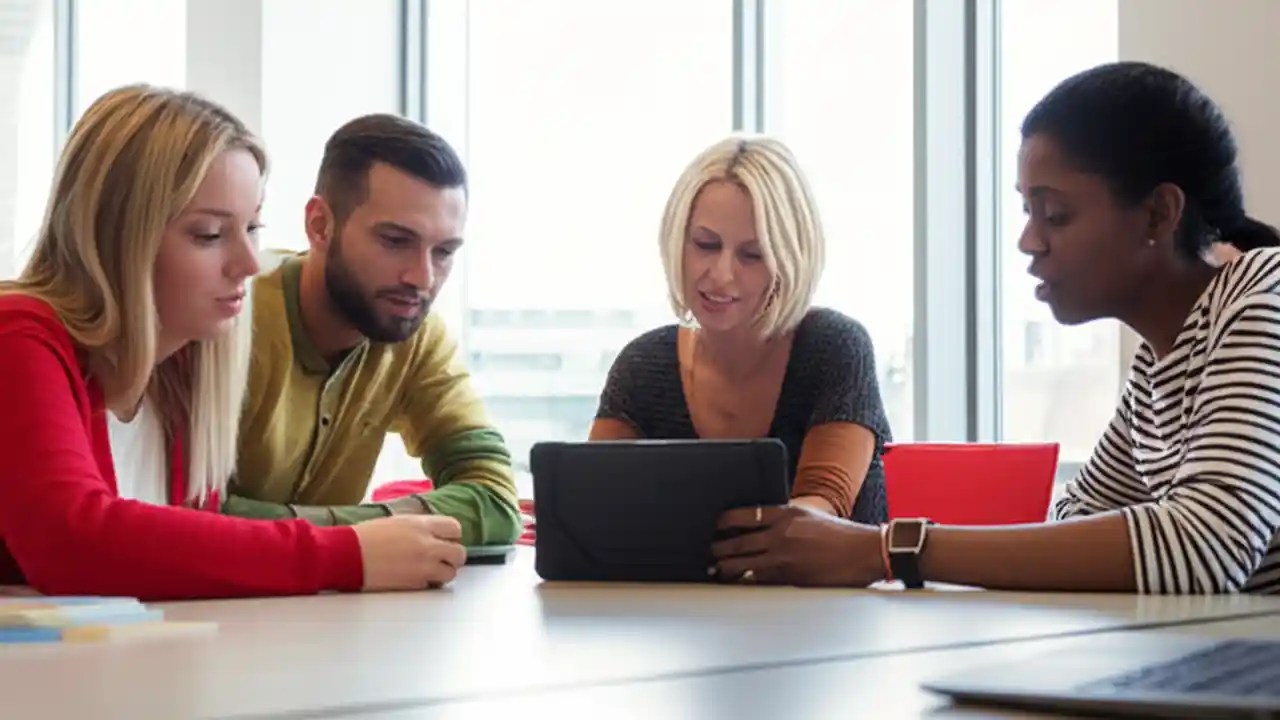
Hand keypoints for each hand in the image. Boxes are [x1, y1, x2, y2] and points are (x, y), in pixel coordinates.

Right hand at [352, 515, 466, 590]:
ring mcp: (423, 566)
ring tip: (430, 570)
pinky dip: (428, 582)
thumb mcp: (397, 521)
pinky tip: (415, 577)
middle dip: (453, 556)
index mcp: (422, 525)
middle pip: (459, 553)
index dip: (452, 535)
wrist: (348, 555)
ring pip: (451, 573)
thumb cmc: (365, 536)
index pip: (455, 528)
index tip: (446, 539)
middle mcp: (427, 545)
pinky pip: (432, 585)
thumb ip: (420, 527)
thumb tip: (434, 533)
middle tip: (443, 558)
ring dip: (443, 572)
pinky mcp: (414, 584)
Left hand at [711, 505, 883, 586]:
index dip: (725, 521)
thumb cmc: (842, 536)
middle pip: (737, 541)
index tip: (715, 525)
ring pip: (742, 564)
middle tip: (708, 551)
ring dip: (725, 568)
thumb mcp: (811, 517)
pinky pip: (758, 581)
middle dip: (719, 548)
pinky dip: (744, 582)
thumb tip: (763, 527)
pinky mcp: (789, 578)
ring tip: (715, 569)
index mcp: (786, 514)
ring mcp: (783, 557)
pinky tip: (736, 583)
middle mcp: (781, 533)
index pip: (745, 514)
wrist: (865, 551)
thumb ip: (786, 520)